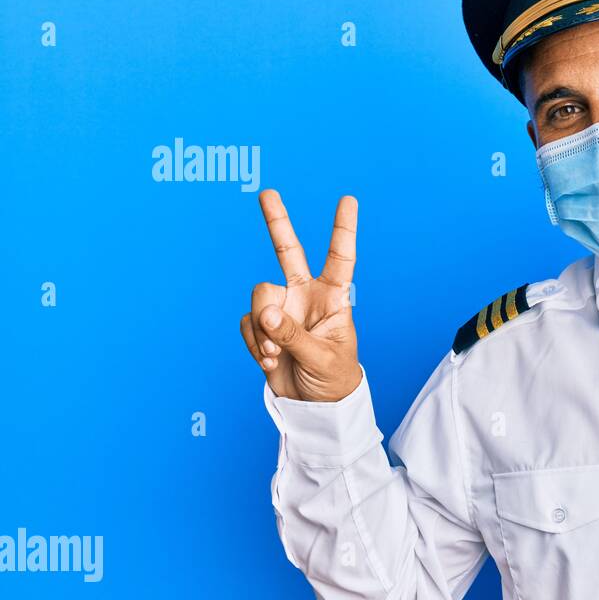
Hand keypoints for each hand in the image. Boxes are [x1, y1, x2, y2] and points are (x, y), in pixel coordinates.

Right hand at [239, 190, 362, 401]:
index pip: (340, 258)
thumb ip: (294, 335)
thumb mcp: (322, 358)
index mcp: (334, 298)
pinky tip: (269, 360)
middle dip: (277, 223)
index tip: (348, 200)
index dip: (342, 229)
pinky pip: (248, 323)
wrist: (315, 406)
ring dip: (263, 326)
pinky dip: (255, 343)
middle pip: (288, 252)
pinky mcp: (262, 327)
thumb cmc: (334, 379)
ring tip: (276, 352)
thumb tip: (266, 312)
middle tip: (267, 193)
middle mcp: (306, 296)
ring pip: (259, 296)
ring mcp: (282, 309)